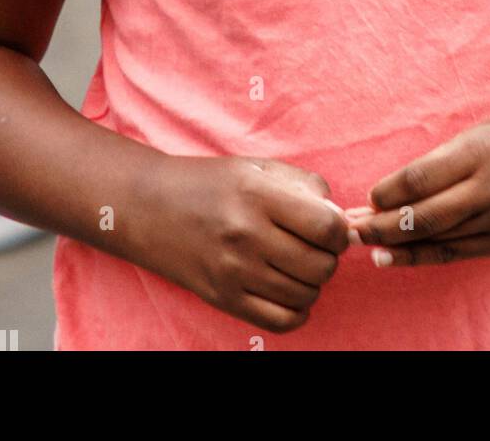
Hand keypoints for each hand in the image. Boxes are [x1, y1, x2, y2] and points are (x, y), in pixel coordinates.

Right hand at [128, 153, 349, 331]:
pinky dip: (297, 310)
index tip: (330, 226)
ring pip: (306, 294)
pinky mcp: (223, 299)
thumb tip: (340, 218)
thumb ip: (305, 185)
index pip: (326, 225)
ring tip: (298, 263)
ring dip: (313, 282)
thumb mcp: (257, 168)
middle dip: (329, 256)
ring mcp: (233, 272)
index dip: (339, 229)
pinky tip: (288, 289)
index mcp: (257, 195)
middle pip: (321, 265)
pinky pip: (282, 321)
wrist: (148, 207)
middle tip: (315, 245)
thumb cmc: (210, 183)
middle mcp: (246, 235)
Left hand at [346, 105, 489, 266]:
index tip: (366, 195)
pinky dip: (422, 255)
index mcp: (482, 151)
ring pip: (437, 239)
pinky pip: (457, 253)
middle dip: (382, 224)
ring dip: (396, 243)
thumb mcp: (483, 133)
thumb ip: (444, 161)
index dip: (387, 191)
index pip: (420, 178)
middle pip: (423, 215)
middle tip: (350, 227)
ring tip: (364, 242)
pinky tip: (395, 256)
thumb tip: (394, 189)